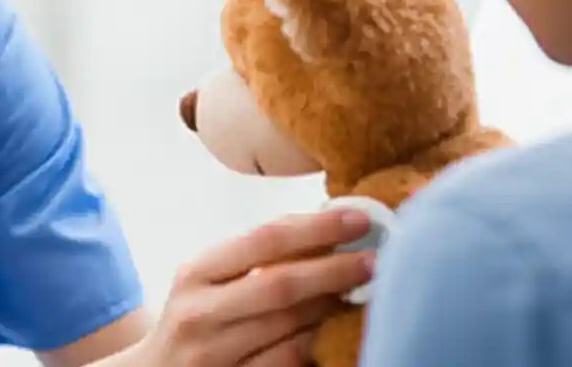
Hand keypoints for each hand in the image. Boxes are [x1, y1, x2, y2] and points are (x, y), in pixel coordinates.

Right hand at [141, 208, 374, 365]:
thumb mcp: (205, 282)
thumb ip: (250, 259)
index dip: (316, 227)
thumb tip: (323, 231)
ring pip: (293, 330)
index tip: (357, 218)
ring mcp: (216, 356)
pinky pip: (291, 363)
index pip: (263, 239)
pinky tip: (337, 331)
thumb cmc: (194, 319)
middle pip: (282, 286)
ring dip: (333, 310)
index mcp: (195, 274)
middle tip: (377, 260)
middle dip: (336, 271)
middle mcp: (200, 314)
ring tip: (362, 293)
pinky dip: (319, 345)